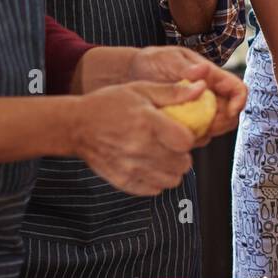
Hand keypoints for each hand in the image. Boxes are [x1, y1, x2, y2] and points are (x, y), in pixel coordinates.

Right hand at [70, 81, 199, 194]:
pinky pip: (154, 190)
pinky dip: (157, 181)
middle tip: (173, 145)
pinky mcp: (123, 180)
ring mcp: (131, 167)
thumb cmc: (108, 105)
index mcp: (147, 123)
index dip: (189, 137)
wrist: (76, 126)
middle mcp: (140, 148)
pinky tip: (151, 166)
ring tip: (164, 156)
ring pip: (172, 180)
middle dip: (183, 154)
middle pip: (183, 163)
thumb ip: (173, 92)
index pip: (186, 142)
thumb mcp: (141, 89)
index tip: (182, 132)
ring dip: (173, 170)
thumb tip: (201, 88)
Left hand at [126, 45, 247, 144]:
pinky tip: (176, 135)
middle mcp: (211, 95)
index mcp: (213, 77)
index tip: (231, 111)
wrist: (133, 74)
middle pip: (231, 114)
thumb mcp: (169, 59)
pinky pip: (198, 135)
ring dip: (208, 133)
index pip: (238, 89)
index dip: (240, 101)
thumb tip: (204, 71)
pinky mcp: (187, 123)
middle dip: (223, 123)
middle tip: (206, 126)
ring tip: (187, 130)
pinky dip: (192, 139)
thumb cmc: (154, 60)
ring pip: (216, 128)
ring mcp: (199, 110)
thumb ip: (185, 67)